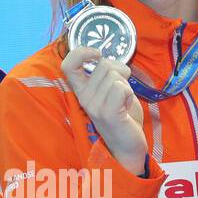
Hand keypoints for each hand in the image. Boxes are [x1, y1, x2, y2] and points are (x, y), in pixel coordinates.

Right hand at [59, 44, 147, 174]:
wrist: (128, 145)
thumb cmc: (121, 115)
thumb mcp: (108, 90)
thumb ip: (105, 74)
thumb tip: (106, 57)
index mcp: (81, 91)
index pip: (68, 65)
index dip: (81, 52)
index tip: (96, 54)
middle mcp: (84, 98)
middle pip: (105, 64)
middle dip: (120, 72)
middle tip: (121, 91)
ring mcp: (94, 106)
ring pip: (115, 75)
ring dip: (126, 85)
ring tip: (123, 101)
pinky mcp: (107, 113)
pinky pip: (120, 87)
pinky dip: (129, 93)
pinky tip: (125, 106)